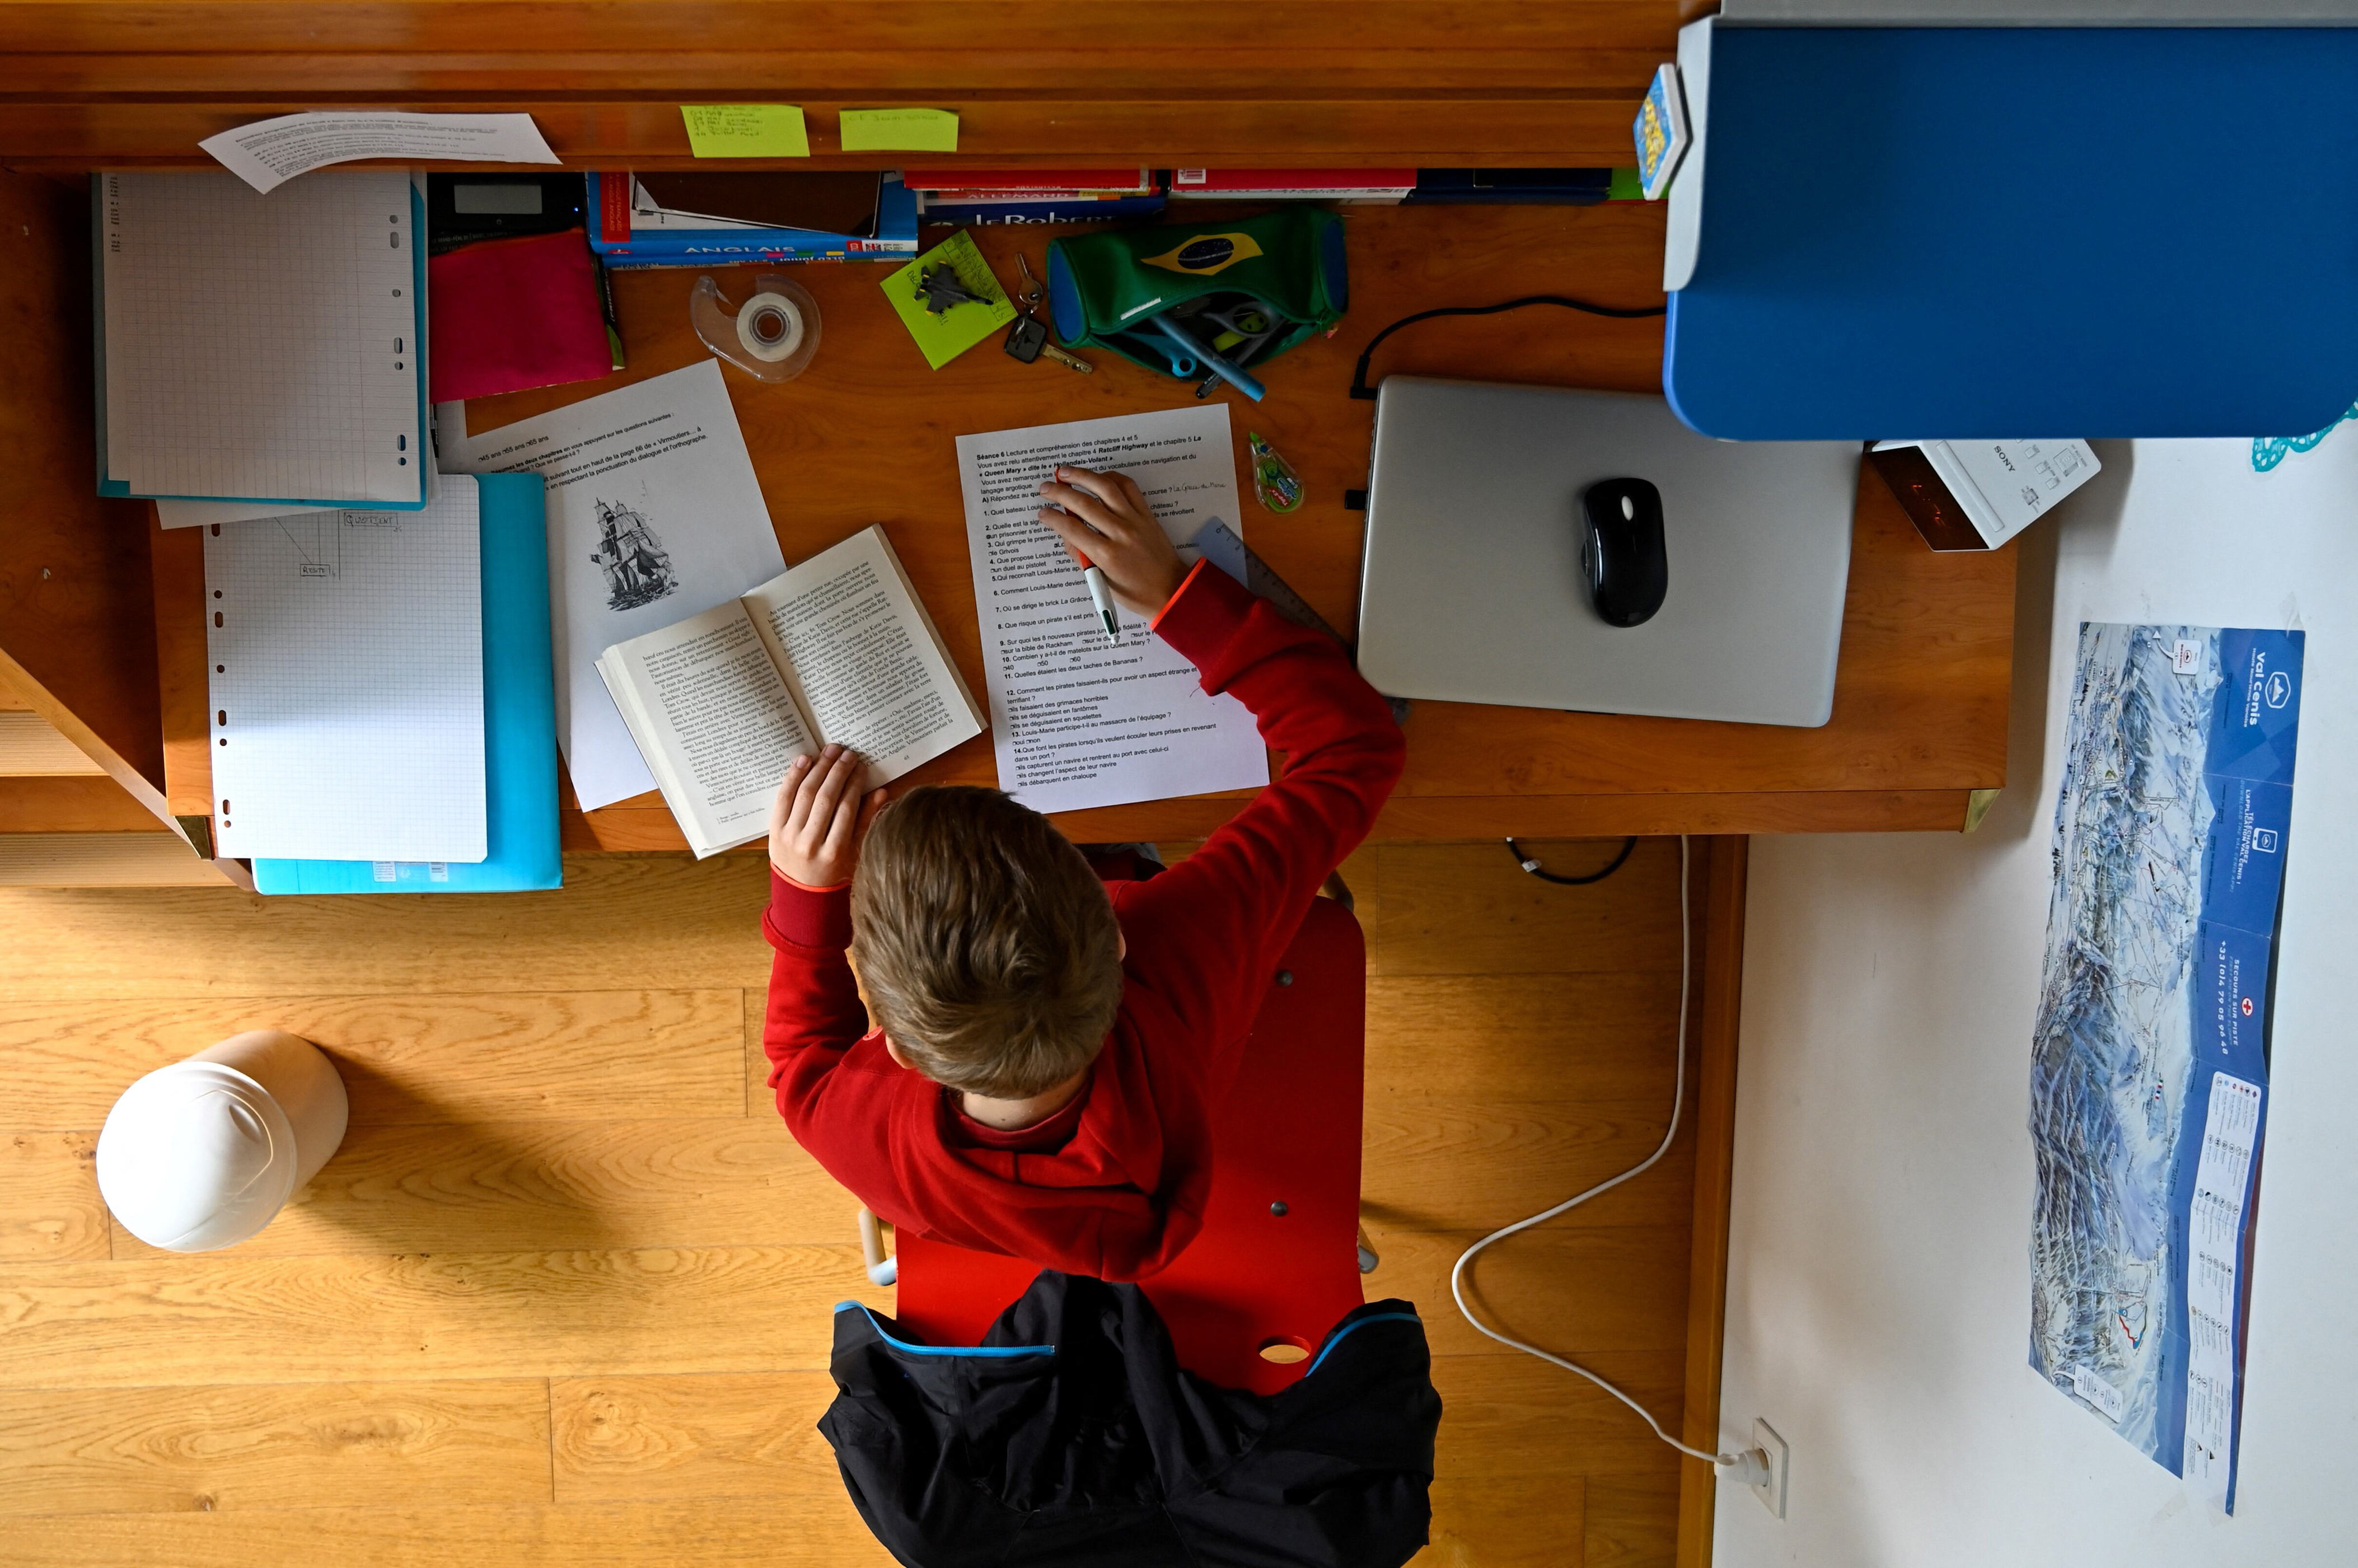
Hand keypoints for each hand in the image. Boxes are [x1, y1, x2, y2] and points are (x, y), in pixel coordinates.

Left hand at [768, 744, 886, 887]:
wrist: (800, 892)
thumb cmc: (833, 872)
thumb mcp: (855, 852)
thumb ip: (866, 821)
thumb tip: (881, 792)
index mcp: (834, 852)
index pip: (846, 808)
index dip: (855, 783)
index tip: (861, 766)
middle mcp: (810, 844)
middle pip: (825, 797)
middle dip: (838, 771)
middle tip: (847, 753)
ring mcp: (789, 836)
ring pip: (805, 794)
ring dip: (819, 768)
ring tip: (830, 751)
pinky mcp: (774, 830)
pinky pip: (784, 797)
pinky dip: (793, 776)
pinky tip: (805, 760)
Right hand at [1036, 465, 1187, 614]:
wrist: (1172, 589)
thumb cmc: (1136, 593)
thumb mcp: (1102, 582)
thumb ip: (1081, 557)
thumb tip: (1064, 532)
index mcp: (1107, 555)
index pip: (1072, 529)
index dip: (1053, 518)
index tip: (1042, 513)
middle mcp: (1120, 533)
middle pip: (1084, 504)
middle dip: (1059, 493)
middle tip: (1044, 488)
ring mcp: (1135, 520)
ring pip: (1105, 488)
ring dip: (1082, 476)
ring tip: (1064, 472)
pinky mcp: (1146, 513)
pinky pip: (1128, 487)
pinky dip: (1111, 477)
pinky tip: (1097, 477)